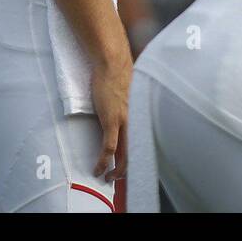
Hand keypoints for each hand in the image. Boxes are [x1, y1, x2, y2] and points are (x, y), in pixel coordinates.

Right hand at [90, 52, 131, 181]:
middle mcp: (136, 121)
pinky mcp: (111, 120)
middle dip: (128, 169)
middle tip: (119, 177)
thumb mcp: (127, 93)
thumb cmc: (118, 74)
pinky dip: (104, 161)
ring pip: (124, 155)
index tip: (131, 165)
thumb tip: (124, 108)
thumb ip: (128, 104)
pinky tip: (98, 169)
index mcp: (139, 115)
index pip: (143, 141)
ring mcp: (124, 122)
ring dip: (117, 170)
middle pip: (136, 152)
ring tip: (108, 177)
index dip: (138, 156)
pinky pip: (109, 147)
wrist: (112, 62)